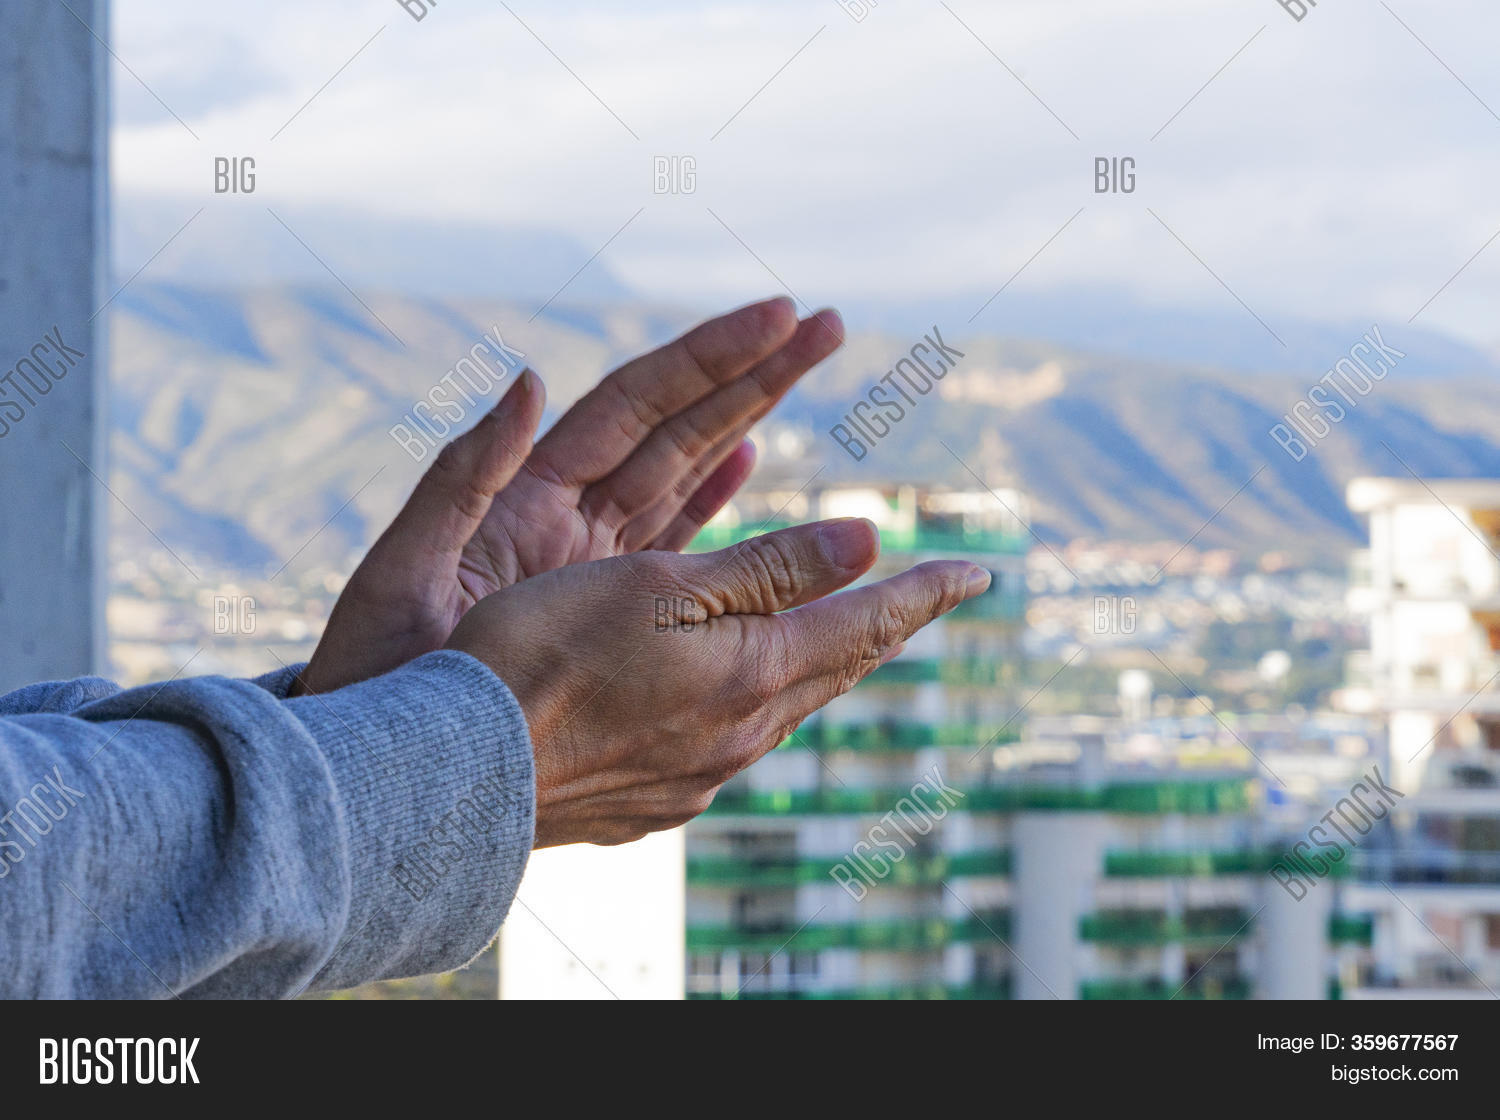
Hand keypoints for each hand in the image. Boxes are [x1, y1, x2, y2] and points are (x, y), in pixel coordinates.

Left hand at [297, 297, 843, 693]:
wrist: (386, 776)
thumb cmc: (376, 679)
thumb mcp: (403, 574)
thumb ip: (462, 478)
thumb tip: (526, 381)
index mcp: (526, 499)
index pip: (635, 406)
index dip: (708, 358)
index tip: (779, 315)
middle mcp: (566, 519)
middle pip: (676, 428)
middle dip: (751, 374)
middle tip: (826, 325)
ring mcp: (588, 564)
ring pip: (685, 478)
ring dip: (745, 423)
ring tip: (805, 370)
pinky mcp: (603, 614)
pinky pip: (671, 550)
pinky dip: (709, 503)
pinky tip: (748, 464)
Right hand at [445, 519, 991, 846]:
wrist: (459, 777)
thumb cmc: (547, 658)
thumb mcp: (663, 589)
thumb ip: (769, 569)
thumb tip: (869, 541)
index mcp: (754, 673)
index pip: (868, 623)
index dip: (925, 592)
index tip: (979, 571)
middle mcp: (743, 735)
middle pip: (837, 670)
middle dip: (884, 626)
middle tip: (925, 599)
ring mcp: (700, 777)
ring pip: (787, 708)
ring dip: (823, 665)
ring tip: (844, 638)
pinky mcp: (657, 800)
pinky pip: (734, 740)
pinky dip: (759, 700)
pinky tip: (739, 699)